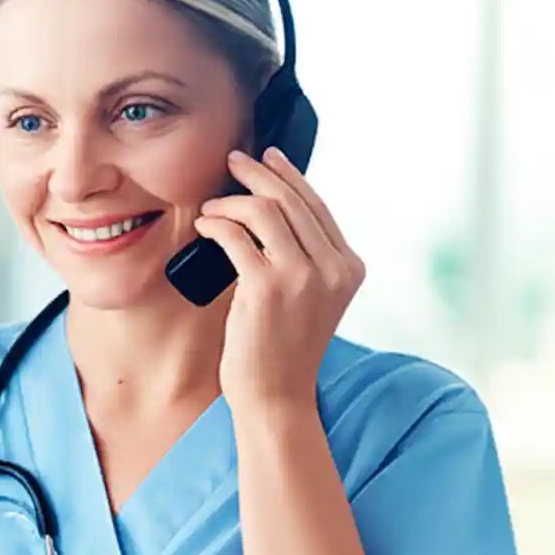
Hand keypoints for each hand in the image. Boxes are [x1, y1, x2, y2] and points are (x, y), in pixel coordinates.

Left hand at [194, 147, 365, 411]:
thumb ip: (305, 257)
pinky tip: (205, 226)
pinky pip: (234, 236)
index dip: (289, 175)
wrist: (276, 396)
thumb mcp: (310, 298)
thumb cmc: (283, 348)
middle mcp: (333, 269)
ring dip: (231, 201)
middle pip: (291, 200)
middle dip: (258, 173)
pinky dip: (215, 225)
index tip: (267, 157)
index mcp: (349, 268)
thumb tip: (271, 206)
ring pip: (263, 210)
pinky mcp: (266, 288)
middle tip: (233, 160)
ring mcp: (302, 277)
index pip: (317, 206)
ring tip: (212, 208)